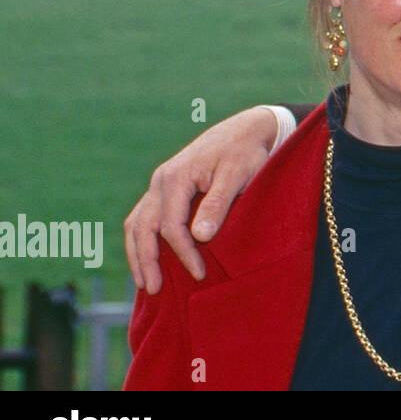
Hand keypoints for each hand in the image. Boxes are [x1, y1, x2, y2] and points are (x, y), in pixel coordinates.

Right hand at [124, 107, 278, 293]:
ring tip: (145, 282)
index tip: (199, 274)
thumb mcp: (238, 175)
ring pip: (136, 223)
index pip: (172, 226)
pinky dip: (141, 239)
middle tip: (155, 290)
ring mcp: (159, 184)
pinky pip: (143, 217)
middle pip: (143, 227)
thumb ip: (218, 203)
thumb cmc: (245, 152)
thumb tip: (200, 236)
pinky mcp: (164, 188)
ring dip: (137, 253)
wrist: (244, 129)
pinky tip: (147, 258)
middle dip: (147, 261)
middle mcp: (161, 181)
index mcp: (176, 177)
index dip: (183, 253)